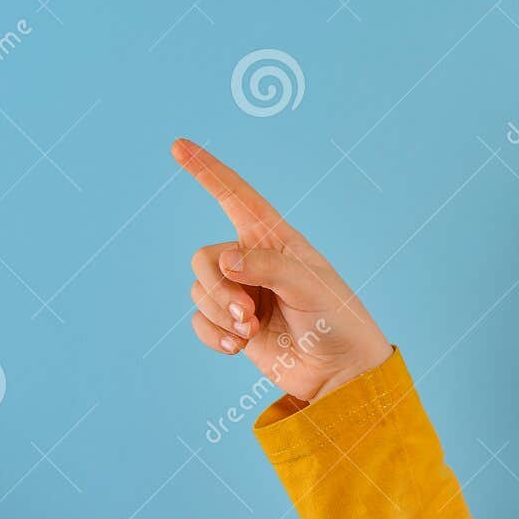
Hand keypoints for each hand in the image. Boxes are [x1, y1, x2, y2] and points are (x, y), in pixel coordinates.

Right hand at [172, 137, 392, 402]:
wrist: (340, 373)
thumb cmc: (337, 322)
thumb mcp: (311, 288)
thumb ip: (270, 268)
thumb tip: (226, 261)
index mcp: (277, 241)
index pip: (237, 197)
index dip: (208, 171)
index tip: (178, 145)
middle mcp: (255, 262)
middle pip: (205, 258)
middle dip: (218, 288)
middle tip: (248, 316)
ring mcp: (242, 293)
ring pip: (199, 290)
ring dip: (219, 313)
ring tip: (250, 331)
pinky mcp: (232, 325)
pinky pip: (200, 321)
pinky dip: (213, 335)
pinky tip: (237, 347)